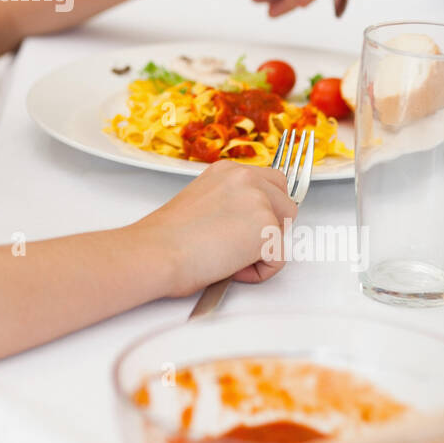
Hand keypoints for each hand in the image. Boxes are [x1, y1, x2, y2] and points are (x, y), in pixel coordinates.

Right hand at [129, 159, 297, 296]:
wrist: (157, 251)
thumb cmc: (166, 238)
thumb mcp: (200, 203)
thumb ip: (228, 204)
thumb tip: (243, 224)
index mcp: (227, 170)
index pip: (270, 182)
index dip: (264, 209)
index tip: (247, 227)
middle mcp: (246, 178)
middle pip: (286, 202)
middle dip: (272, 227)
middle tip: (241, 245)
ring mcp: (259, 200)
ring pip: (284, 232)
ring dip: (262, 250)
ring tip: (229, 258)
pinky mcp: (267, 227)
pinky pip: (278, 259)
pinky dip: (258, 272)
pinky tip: (230, 269)